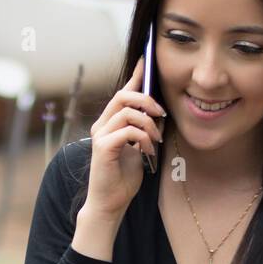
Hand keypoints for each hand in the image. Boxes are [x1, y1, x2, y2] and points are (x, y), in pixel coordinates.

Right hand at [83, 55, 166, 221]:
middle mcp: (101, 125)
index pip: (123, 92)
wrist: (110, 203)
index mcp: (109, 123)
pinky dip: (143, 139)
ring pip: (128, 112)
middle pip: (124, 96)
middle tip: (162, 114)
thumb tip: (160, 112)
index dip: (136, 76)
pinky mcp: (103, 147)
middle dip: (147, 100)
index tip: (146, 60)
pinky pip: (128, 131)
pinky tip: (148, 151)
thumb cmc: (123, 178)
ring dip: (149, 124)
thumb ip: (145, 129)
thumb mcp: (140, 148)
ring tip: (155, 140)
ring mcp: (100, 135)